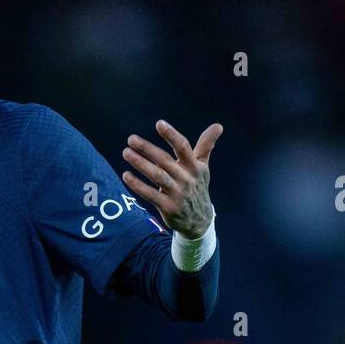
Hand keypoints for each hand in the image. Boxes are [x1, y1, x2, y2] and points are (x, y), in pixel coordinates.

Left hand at [121, 119, 222, 238]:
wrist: (200, 220)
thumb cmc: (197, 187)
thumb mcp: (203, 167)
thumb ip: (206, 145)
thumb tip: (218, 125)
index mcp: (194, 166)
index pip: (183, 147)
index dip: (172, 135)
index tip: (159, 123)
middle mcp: (186, 179)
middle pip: (165, 161)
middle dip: (147, 149)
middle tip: (131, 139)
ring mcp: (177, 193)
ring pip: (157, 176)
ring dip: (140, 164)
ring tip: (126, 153)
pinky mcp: (168, 207)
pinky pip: (150, 195)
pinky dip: (138, 185)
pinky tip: (126, 175)